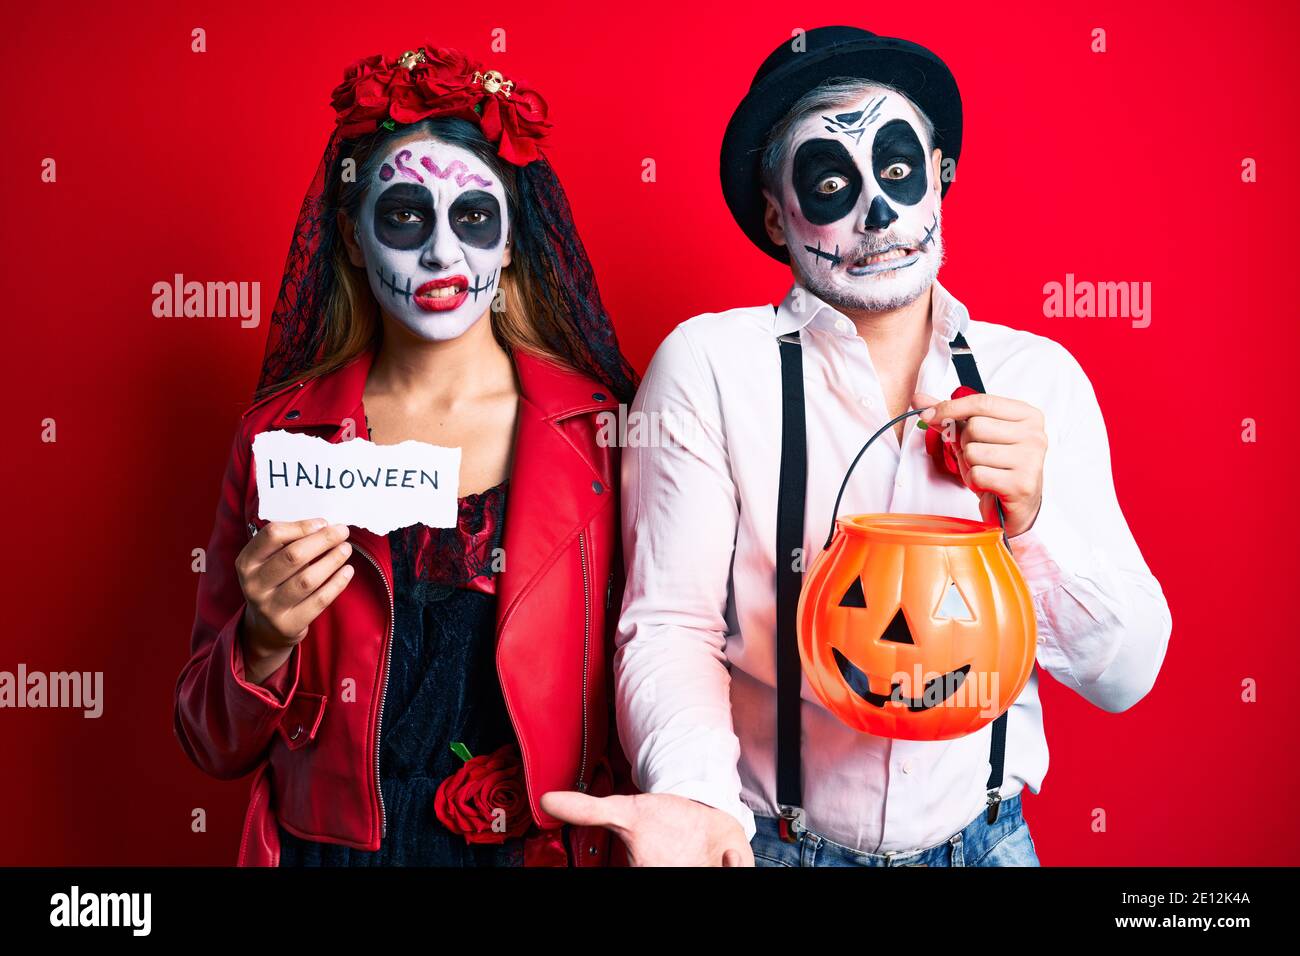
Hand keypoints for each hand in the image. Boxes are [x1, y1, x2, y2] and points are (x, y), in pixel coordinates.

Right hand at [235, 518, 353, 682]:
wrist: (266, 627)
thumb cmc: (274, 584)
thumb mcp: (269, 561)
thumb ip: (289, 543)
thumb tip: (323, 527)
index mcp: (247, 562)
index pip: (272, 535)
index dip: (301, 526)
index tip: (322, 523)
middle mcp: (254, 584)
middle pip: (293, 556)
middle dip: (322, 540)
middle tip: (342, 531)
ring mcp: (270, 607)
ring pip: (307, 579)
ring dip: (332, 560)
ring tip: (346, 549)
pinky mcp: (289, 624)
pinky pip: (319, 600)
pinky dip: (337, 583)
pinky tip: (347, 571)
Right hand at [540, 790, 753, 866]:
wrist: (692, 806)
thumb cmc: (659, 818)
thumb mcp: (623, 811)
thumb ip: (589, 810)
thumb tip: (548, 799)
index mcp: (651, 873)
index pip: (650, 875)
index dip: (656, 868)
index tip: (656, 862)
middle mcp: (680, 875)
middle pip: (687, 880)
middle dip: (692, 870)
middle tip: (686, 861)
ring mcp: (705, 874)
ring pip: (712, 878)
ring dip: (717, 873)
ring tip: (714, 859)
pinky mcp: (730, 868)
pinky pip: (738, 874)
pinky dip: (734, 867)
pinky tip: (727, 854)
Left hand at [913, 390, 1046, 537]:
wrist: (1013, 505)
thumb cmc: (994, 466)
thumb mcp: (971, 437)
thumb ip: (949, 417)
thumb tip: (919, 400)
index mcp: (1027, 415)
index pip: (981, 402)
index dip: (950, 408)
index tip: (928, 415)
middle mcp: (1034, 434)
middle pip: (975, 426)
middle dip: (965, 443)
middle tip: (978, 456)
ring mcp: (1031, 459)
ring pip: (973, 451)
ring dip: (969, 464)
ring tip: (985, 470)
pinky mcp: (1021, 483)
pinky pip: (978, 474)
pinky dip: (974, 480)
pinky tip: (988, 484)